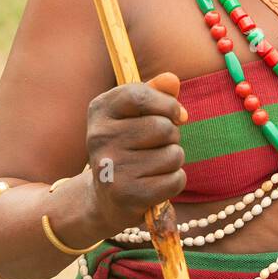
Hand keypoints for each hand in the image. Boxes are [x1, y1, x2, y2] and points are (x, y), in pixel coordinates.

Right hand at [85, 72, 187, 235]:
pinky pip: (175, 180)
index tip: (177, 114)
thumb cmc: (128, 147)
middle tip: (159, 145)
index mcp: (100, 110)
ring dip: (174, 159)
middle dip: (172, 135)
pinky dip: (175, 181)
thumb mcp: (135, 114)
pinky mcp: (127, 195)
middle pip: (163, 127)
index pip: (140, 96)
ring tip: (154, 165)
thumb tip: (172, 80)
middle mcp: (100, 138)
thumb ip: (155, 92)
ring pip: (173, 154)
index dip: (167, 104)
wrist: (106, 198)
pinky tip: (157, 183)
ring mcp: (111, 168)